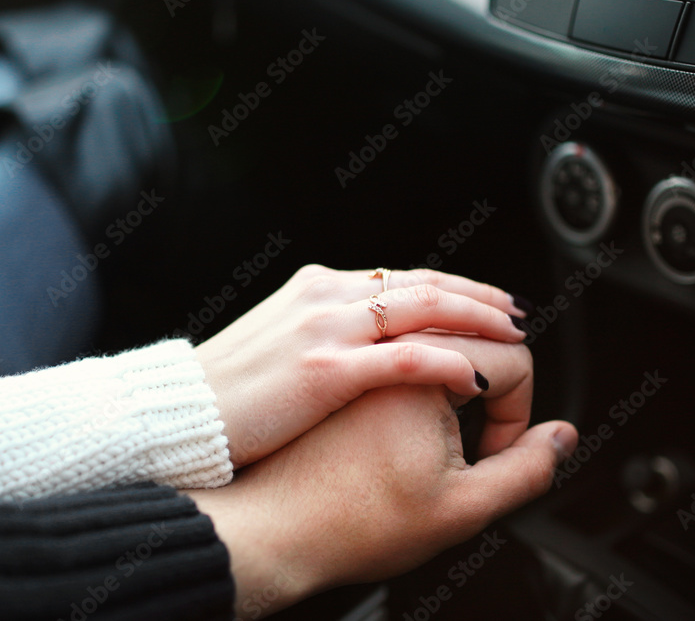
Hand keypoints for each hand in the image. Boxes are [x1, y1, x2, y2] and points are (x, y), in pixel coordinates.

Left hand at [188, 335, 576, 618]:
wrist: (270, 529)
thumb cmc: (352, 524)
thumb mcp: (456, 511)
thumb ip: (525, 471)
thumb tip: (564, 436)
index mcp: (414, 374)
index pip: (507, 357)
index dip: (521, 409)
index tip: (500, 453)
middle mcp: (380, 344)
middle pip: (466, 323)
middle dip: (499, 359)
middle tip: (504, 401)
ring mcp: (351, 344)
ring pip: (423, 313)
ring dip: (461, 333)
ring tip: (480, 365)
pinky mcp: (328, 354)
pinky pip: (384, 324)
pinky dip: (416, 335)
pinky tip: (425, 360)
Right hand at [195, 264, 528, 465]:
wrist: (179, 416)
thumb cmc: (226, 393)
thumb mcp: (277, 343)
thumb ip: (321, 332)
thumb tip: (360, 339)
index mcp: (316, 290)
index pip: (401, 277)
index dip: (453, 287)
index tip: (486, 301)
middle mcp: (326, 298)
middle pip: (424, 285)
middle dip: (478, 298)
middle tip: (516, 314)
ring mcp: (327, 330)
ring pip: (424, 310)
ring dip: (477, 321)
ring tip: (513, 338)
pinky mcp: (326, 370)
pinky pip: (406, 358)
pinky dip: (449, 363)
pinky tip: (476, 378)